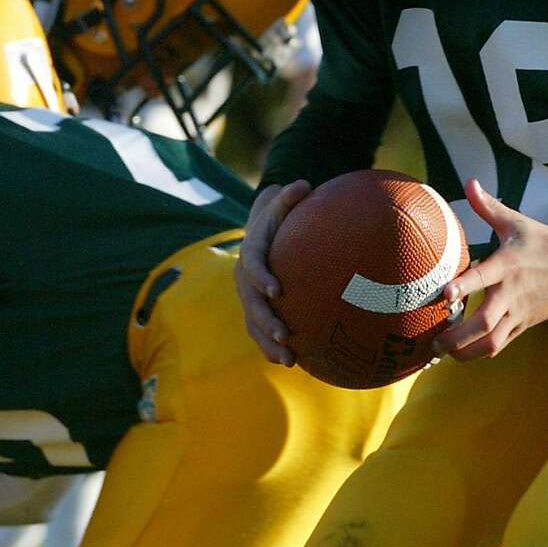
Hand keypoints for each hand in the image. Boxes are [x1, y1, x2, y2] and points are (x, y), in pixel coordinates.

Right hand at [234, 179, 310, 364]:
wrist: (262, 235)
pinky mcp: (257, 310)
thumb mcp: (281, 204)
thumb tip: (303, 183)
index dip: (262, 278)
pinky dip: (272, 347)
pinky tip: (294, 363)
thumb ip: (289, 197)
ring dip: (269, 344)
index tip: (277, 291)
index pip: (252, 266)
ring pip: (254, 324)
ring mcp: (248, 298)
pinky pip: (262, 332)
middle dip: (266, 322)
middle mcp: (244, 279)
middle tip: (286, 337)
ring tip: (290, 361)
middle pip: (251, 304)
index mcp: (250, 254)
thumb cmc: (277, 218)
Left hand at [436, 178, 547, 361]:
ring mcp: (518, 313)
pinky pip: (500, 345)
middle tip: (432, 341)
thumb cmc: (543, 244)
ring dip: (466, 351)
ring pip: (492, 342)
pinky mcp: (523, 325)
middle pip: (484, 323)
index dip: (464, 286)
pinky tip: (461, 353)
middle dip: (457, 336)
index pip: (483, 277)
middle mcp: (511, 294)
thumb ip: (489, 207)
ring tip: (443, 352)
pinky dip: (480, 352)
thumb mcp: (516, 222)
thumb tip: (469, 183)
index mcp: (507, 266)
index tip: (443, 295)